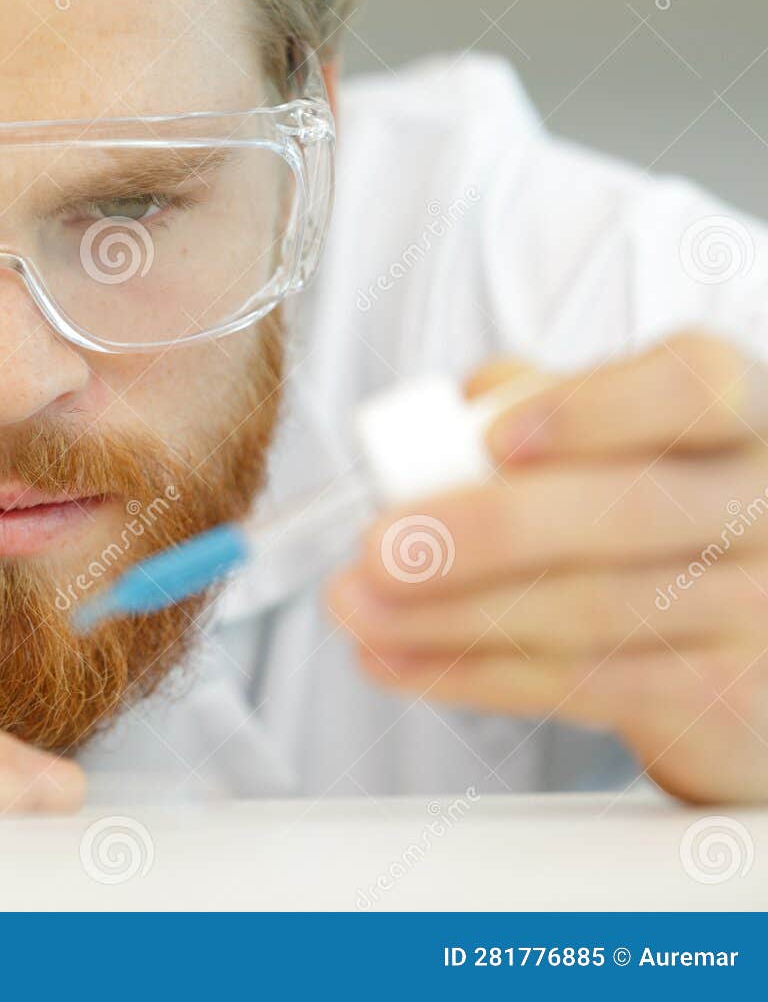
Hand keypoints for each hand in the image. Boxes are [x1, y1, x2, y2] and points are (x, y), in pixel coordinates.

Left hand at [327, 332, 767, 803]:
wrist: (742, 646)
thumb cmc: (651, 513)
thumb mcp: (613, 436)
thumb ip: (533, 402)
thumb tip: (449, 412)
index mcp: (734, 411)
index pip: (691, 387)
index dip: (589, 412)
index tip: (492, 441)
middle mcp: (765, 502)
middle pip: (629, 512)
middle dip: (484, 532)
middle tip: (379, 546)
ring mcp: (761, 606)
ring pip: (592, 612)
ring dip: (449, 615)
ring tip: (357, 607)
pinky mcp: (728, 697)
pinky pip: (584, 687)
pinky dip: (470, 673)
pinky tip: (397, 657)